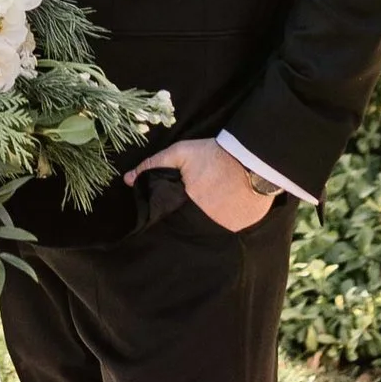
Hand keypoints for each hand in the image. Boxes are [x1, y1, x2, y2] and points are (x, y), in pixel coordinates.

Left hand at [131, 135, 275, 232]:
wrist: (253, 155)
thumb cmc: (213, 154)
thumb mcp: (180, 154)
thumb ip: (153, 165)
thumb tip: (127, 180)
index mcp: (189, 209)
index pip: (174, 222)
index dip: (173, 215)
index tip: (177, 207)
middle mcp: (208, 223)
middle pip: (193, 226)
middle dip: (192, 217)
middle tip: (199, 201)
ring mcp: (228, 226)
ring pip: (214, 228)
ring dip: (212, 218)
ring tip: (216, 201)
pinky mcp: (245, 224)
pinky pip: (234, 224)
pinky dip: (230, 216)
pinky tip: (231, 202)